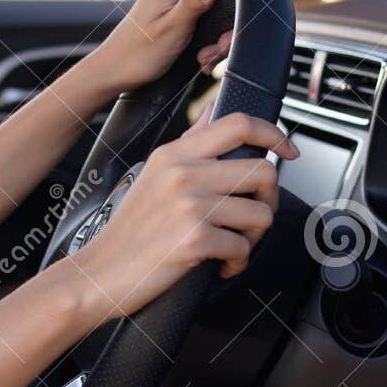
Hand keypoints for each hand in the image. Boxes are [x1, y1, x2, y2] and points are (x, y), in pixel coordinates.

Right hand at [66, 113, 296, 322]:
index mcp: (174, 154)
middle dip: (268, 200)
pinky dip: (237, 263)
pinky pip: (243, 247)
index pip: (237, 123)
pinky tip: (219, 265)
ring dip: (254, 237)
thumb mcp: (154, 175)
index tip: (286, 150)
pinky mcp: (194, 238)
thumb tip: (214, 113)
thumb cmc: (129, 231)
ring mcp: (189, 205)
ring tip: (232, 244)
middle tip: (252, 216)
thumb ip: (189, 145)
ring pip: (261, 213)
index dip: (272, 133)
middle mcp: (182, 173)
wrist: (100, 273)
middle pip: (262, 171)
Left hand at [81, 0, 234, 95]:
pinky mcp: (181, 5)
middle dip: (226, 24)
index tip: (230, 27)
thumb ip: (193, 5)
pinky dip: (210, 38)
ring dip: (218, 36)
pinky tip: (201, 57)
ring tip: (205, 58)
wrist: (116, 70)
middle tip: (215, 50)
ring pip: (221, 8)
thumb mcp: (170, 30)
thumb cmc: (137, 53)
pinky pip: (209, 17)